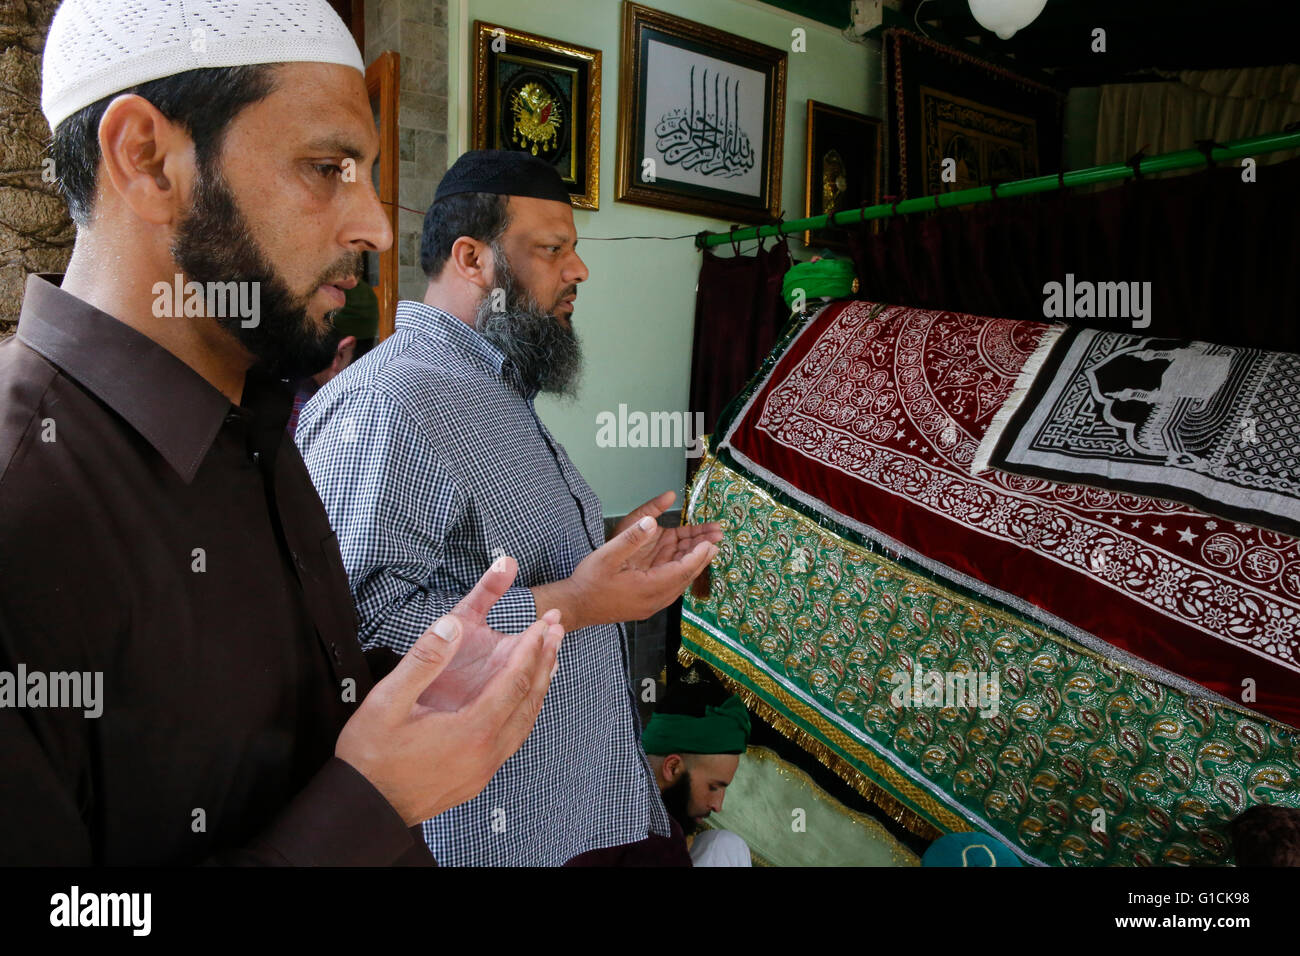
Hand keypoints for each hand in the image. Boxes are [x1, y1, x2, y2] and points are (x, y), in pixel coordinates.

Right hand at [336, 559, 564, 824]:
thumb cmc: (371, 758)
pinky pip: (514, 737)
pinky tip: (523, 699)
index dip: (531, 648)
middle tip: (559, 630)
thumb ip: (423, 660)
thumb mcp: (387, 702)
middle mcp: (487, 753)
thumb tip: (451, 625)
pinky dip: (525, 710)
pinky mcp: (478, 778)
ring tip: (550, 659)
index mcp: (471, 731)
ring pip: (526, 721)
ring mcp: (485, 769)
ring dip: (540, 685)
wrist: (364, 809)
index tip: (544, 623)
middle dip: (545, 660)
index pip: (515, 682)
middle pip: (530, 699)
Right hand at [532, 498, 718, 629]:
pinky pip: (670, 587)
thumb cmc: (589, 581)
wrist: (575, 606)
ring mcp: (651, 604)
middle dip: (701, 558)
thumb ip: (631, 537)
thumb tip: (652, 521)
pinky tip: (683, 562)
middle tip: (717, 540)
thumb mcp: (607, 555)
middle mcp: (654, 600)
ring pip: (679, 583)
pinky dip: (680, 572)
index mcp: (648, 588)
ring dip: (692, 564)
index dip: (698, 555)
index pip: (681, 570)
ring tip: (706, 548)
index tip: (711, 542)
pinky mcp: (646, 603)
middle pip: (685, 577)